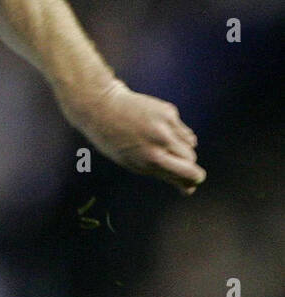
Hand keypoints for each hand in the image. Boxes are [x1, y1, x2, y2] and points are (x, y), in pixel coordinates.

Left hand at [65, 79, 205, 194]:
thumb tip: (190, 190)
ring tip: (158, 142)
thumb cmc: (115, 140)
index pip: (188, 174)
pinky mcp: (168, 111)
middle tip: (170, 158)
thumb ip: (162, 175)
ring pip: (190, 144)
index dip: (193, 178)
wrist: (102, 106)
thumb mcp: (133, 163)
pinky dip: (174, 132)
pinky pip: (182, 129)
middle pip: (191, 159)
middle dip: (187, 163)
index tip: (194, 179)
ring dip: (181, 146)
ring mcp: (165, 125)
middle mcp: (160, 142)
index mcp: (150, 160)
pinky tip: (156, 128)